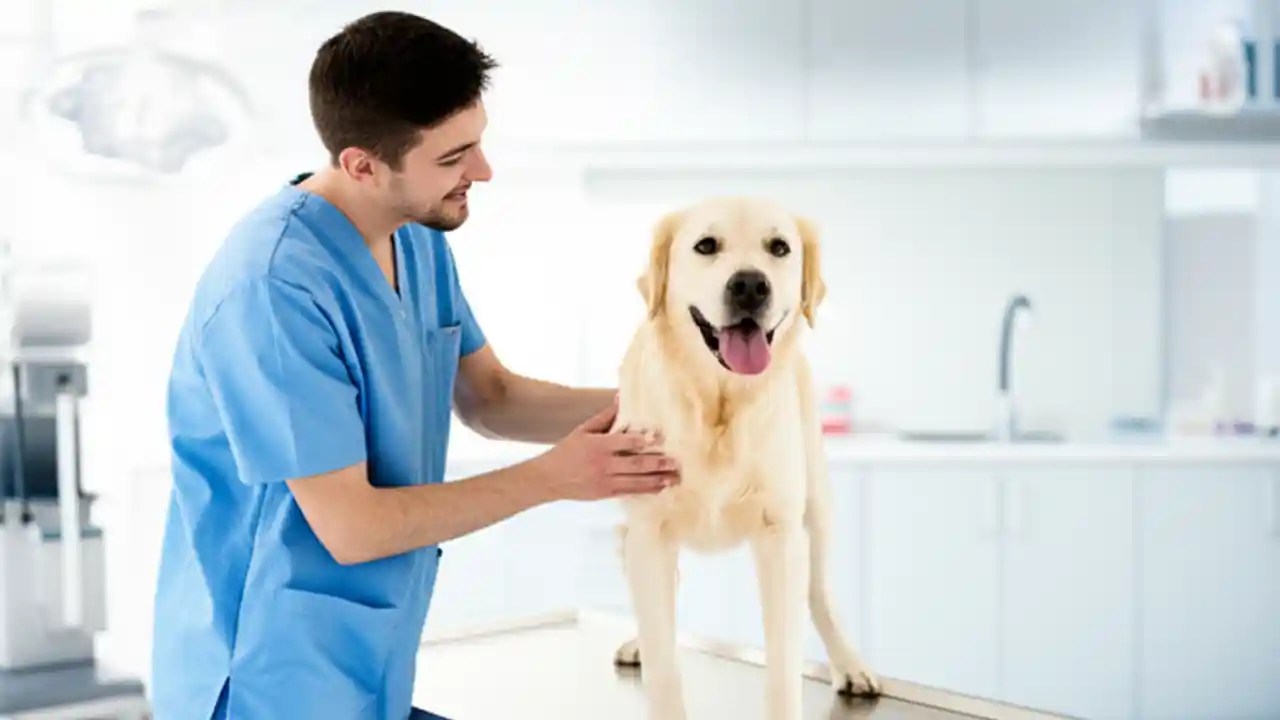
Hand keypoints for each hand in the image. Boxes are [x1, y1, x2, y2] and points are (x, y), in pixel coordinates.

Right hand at [533, 398, 678, 500]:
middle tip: (675, 462)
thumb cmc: (568, 450)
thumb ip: (605, 417)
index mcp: (598, 445)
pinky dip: (646, 490)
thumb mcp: (583, 430)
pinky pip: (630, 492)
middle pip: (634, 464)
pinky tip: (660, 488)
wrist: (549, 478)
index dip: (641, 440)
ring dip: (657, 480)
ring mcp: (605, 481)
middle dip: (657, 463)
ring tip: (674, 478)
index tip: (659, 438)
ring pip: (636, 481)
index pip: (623, 441)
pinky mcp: (606, 493)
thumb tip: (621, 398)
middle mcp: (603, 464)